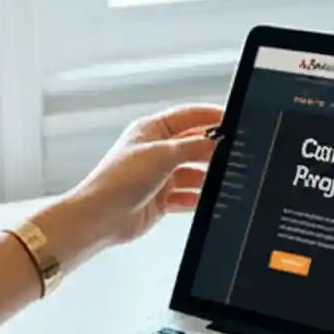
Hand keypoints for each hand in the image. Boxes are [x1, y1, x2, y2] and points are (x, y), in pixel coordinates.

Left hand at [70, 104, 222, 246]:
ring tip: (221, 180)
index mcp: (151, 130)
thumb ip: (192, 146)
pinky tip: (206, 200)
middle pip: (193, 145)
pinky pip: (186, 196)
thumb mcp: (162, 155)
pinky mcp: (160, 199)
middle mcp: (155, 151)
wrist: (102, 217)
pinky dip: (195, 198)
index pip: (187, 116)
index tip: (231, 120)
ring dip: (205, 177)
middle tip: (232, 154)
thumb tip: (216, 139)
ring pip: (192, 173)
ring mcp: (158, 176)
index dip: (210, 117)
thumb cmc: (118, 181)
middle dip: (211, 150)